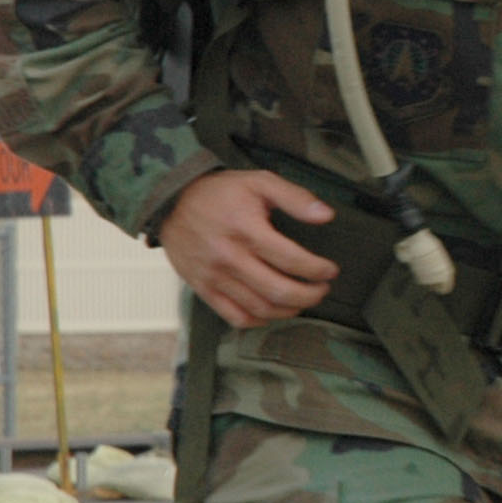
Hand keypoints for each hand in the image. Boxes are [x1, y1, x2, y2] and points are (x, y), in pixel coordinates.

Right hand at [160, 171, 337, 330]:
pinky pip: (234, 316)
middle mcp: (229, 257)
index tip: (330, 271)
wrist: (171, 201)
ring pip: (259, 308)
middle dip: (310, 295)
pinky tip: (274, 311)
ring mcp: (214, 276)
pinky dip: (259, 320)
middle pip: (278, 290)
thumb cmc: (220, 192)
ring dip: (289, 310)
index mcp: (246, 229)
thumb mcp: (259, 182)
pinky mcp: (202, 288)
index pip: (291, 259)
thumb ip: (296, 197)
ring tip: (303, 301)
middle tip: (323, 290)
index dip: (318, 269)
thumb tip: (326, 215)